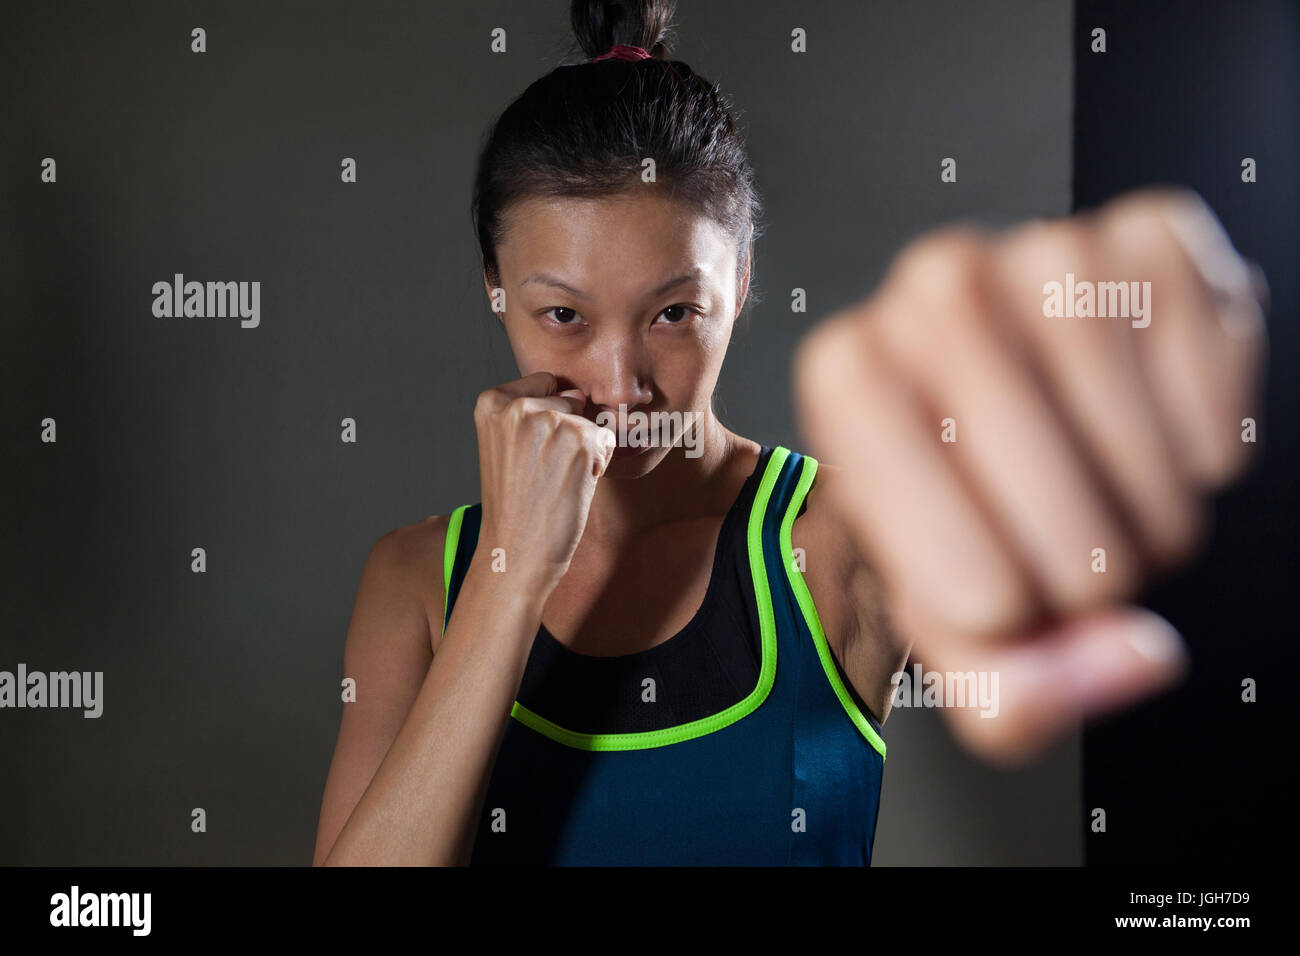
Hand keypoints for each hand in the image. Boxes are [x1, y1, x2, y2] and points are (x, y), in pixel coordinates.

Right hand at [474, 371, 617, 592]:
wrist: (517, 551)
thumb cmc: (514, 503)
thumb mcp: (504, 445)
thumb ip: (531, 411)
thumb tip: (579, 394)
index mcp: (491, 402)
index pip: (545, 383)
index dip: (549, 416)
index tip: (530, 451)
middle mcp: (519, 405)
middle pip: (569, 400)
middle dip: (568, 432)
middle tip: (543, 471)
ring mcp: (551, 420)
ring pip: (589, 421)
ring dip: (584, 450)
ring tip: (556, 480)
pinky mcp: (581, 440)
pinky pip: (606, 440)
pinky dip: (598, 463)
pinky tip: (572, 485)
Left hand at [792, 186, 1267, 763]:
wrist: (1028, 424)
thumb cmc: (970, 518)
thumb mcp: (955, 631)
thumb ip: (1012, 694)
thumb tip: (1135, 658)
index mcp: (849, 371)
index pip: (908, 511)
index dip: (973, 592)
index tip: (997, 609)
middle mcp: (932, 286)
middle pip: (1034, 480)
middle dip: (1080, 573)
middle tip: (1079, 573)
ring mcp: (1044, 248)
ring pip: (1129, 435)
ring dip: (1153, 520)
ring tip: (1124, 514)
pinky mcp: (1152, 235)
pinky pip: (1209, 376)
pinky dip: (1207, 447)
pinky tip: (1162, 440)